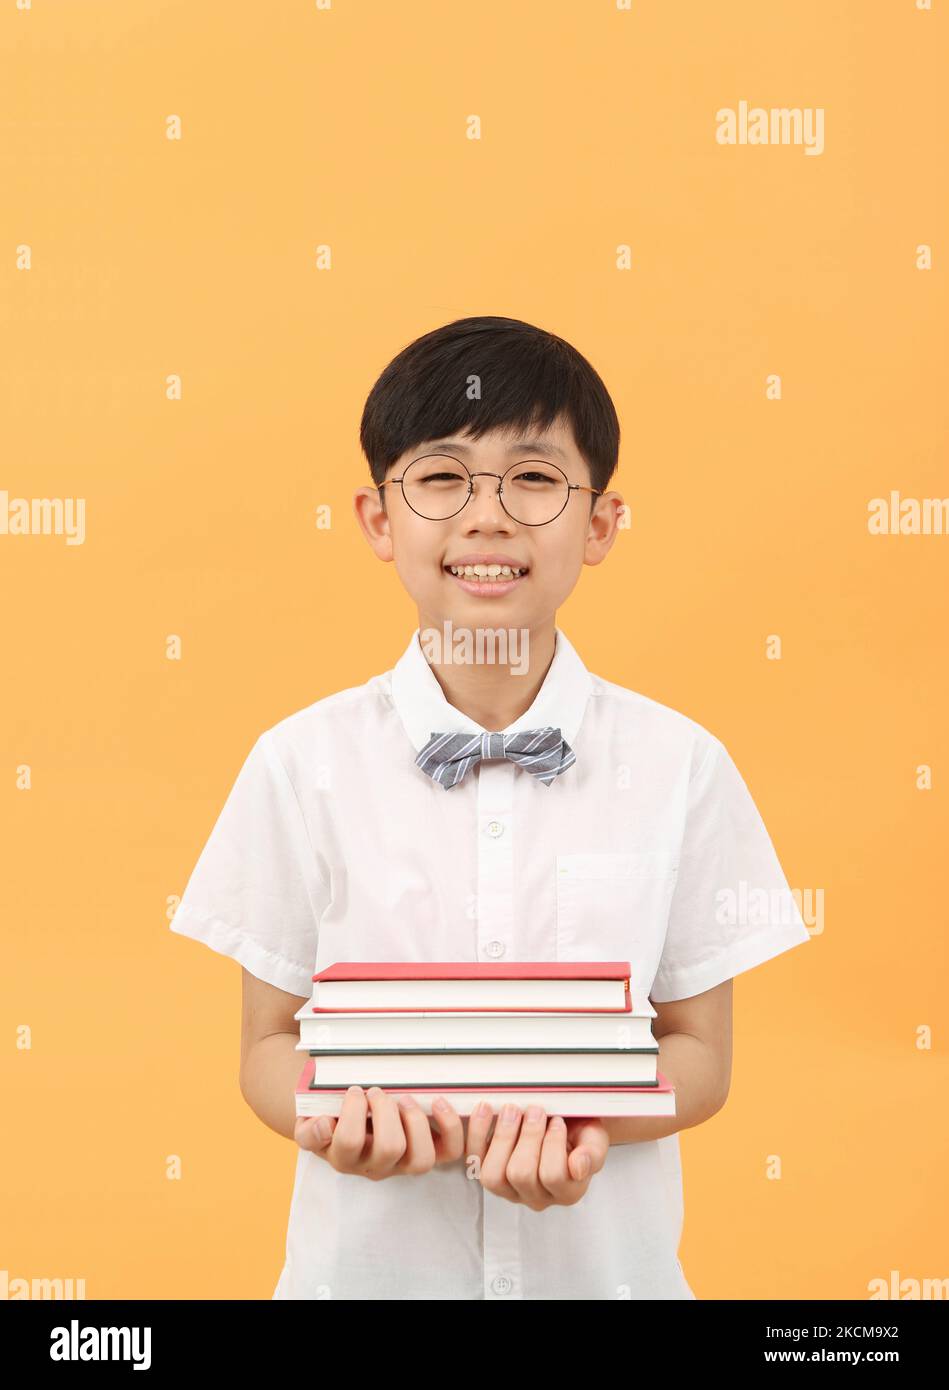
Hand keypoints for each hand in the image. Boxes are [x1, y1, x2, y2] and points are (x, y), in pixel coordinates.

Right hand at [295, 1085, 464, 1178]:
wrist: (347, 1133)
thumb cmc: (331, 1124)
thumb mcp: (310, 1127)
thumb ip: (309, 1131)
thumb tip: (325, 1125)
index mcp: (344, 1158)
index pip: (348, 1142)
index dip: (353, 1111)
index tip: (354, 1090)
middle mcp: (374, 1167)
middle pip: (389, 1148)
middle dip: (385, 1110)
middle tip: (376, 1092)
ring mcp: (402, 1165)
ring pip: (421, 1158)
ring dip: (416, 1121)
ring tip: (404, 1098)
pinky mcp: (426, 1156)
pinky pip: (449, 1152)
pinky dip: (450, 1127)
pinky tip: (439, 1102)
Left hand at [466, 1103, 609, 1209]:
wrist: (565, 1127)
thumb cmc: (578, 1133)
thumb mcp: (595, 1139)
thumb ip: (592, 1153)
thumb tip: (579, 1166)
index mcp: (566, 1191)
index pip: (554, 1176)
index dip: (553, 1144)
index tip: (558, 1121)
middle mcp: (537, 1197)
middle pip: (521, 1175)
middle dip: (527, 1136)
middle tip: (535, 1110)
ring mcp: (510, 1189)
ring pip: (494, 1176)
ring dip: (502, 1136)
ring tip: (513, 1110)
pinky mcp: (489, 1173)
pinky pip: (474, 1160)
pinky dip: (477, 1133)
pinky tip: (486, 1110)